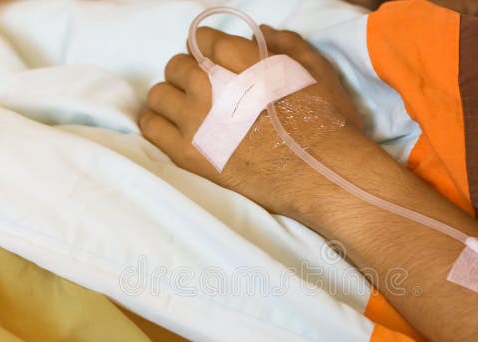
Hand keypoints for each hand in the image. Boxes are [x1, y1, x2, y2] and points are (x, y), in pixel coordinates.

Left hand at [139, 25, 370, 217]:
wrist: (320, 172)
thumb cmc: (325, 122)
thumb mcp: (316, 70)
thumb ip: (286, 44)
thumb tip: (263, 33)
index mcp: (240, 59)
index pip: (203, 40)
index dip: (207, 48)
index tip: (211, 60)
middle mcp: (212, 85)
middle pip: (177, 66)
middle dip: (189, 73)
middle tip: (204, 90)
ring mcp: (197, 120)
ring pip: (159, 94)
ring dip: (171, 97)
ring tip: (187, 109)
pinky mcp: (189, 153)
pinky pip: (152, 127)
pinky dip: (157, 121)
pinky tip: (171, 126)